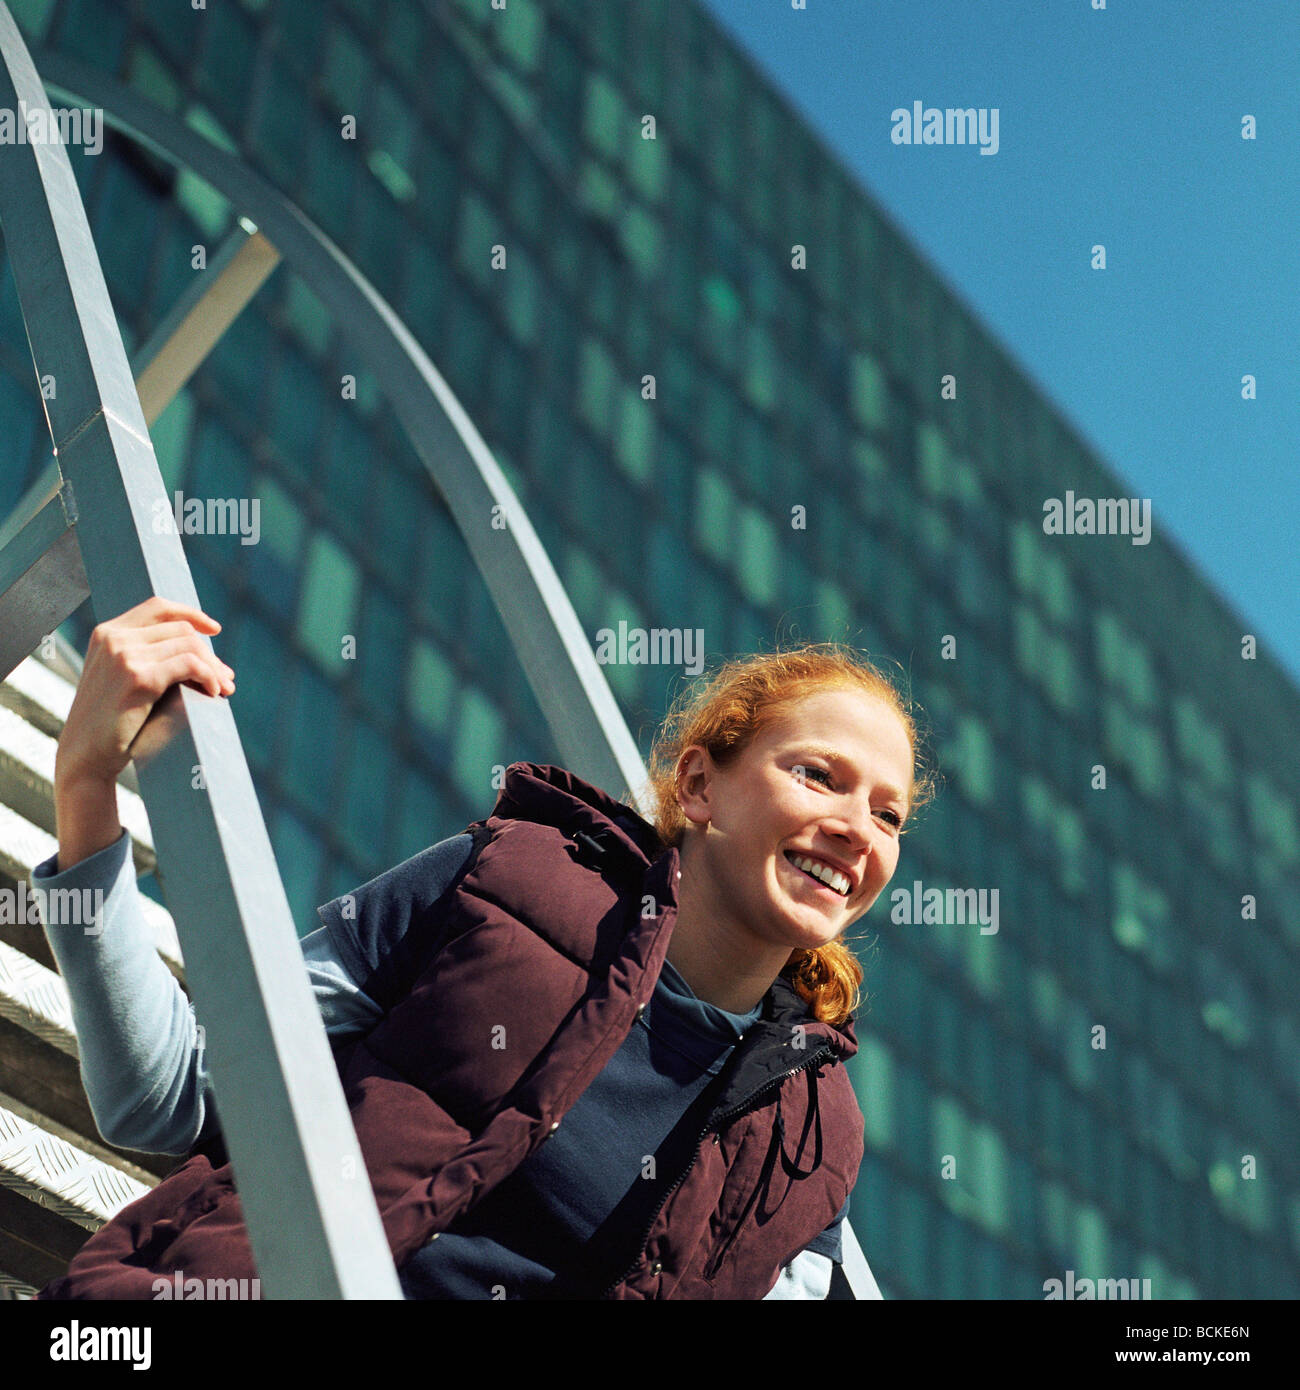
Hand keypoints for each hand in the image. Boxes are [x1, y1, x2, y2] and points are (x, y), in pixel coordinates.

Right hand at [53, 598, 234, 868]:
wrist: (85, 756)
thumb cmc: (111, 723)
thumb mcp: (120, 678)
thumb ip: (146, 656)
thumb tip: (204, 648)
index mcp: (107, 633)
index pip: (158, 607)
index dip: (191, 614)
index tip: (215, 630)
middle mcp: (113, 638)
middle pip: (181, 630)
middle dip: (210, 655)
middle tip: (226, 680)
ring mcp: (124, 655)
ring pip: (190, 646)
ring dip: (214, 669)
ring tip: (224, 690)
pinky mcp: (137, 677)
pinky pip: (189, 665)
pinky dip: (208, 677)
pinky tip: (213, 693)